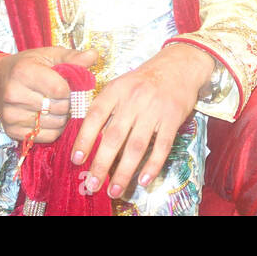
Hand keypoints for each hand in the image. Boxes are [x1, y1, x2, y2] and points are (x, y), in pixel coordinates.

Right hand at [0, 47, 97, 143]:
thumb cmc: (27, 65)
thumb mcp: (49, 55)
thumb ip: (72, 57)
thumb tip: (94, 55)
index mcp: (23, 72)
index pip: (60, 89)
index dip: (70, 89)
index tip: (68, 86)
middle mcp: (14, 94)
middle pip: (59, 108)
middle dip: (68, 103)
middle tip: (64, 97)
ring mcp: (11, 115)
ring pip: (55, 124)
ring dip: (62, 117)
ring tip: (56, 106)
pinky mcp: (12, 131)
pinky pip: (46, 136)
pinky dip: (54, 129)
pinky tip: (49, 117)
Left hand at [71, 43, 213, 199]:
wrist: (179, 65)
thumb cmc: (145, 80)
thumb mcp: (121, 84)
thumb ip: (106, 108)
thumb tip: (90, 140)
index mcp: (116, 90)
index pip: (95, 116)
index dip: (84, 139)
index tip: (76, 160)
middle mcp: (133, 100)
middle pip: (114, 136)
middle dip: (101, 164)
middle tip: (92, 185)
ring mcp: (154, 110)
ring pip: (136, 146)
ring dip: (124, 171)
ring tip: (114, 190)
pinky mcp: (172, 119)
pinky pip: (161, 146)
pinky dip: (152, 165)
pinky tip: (143, 180)